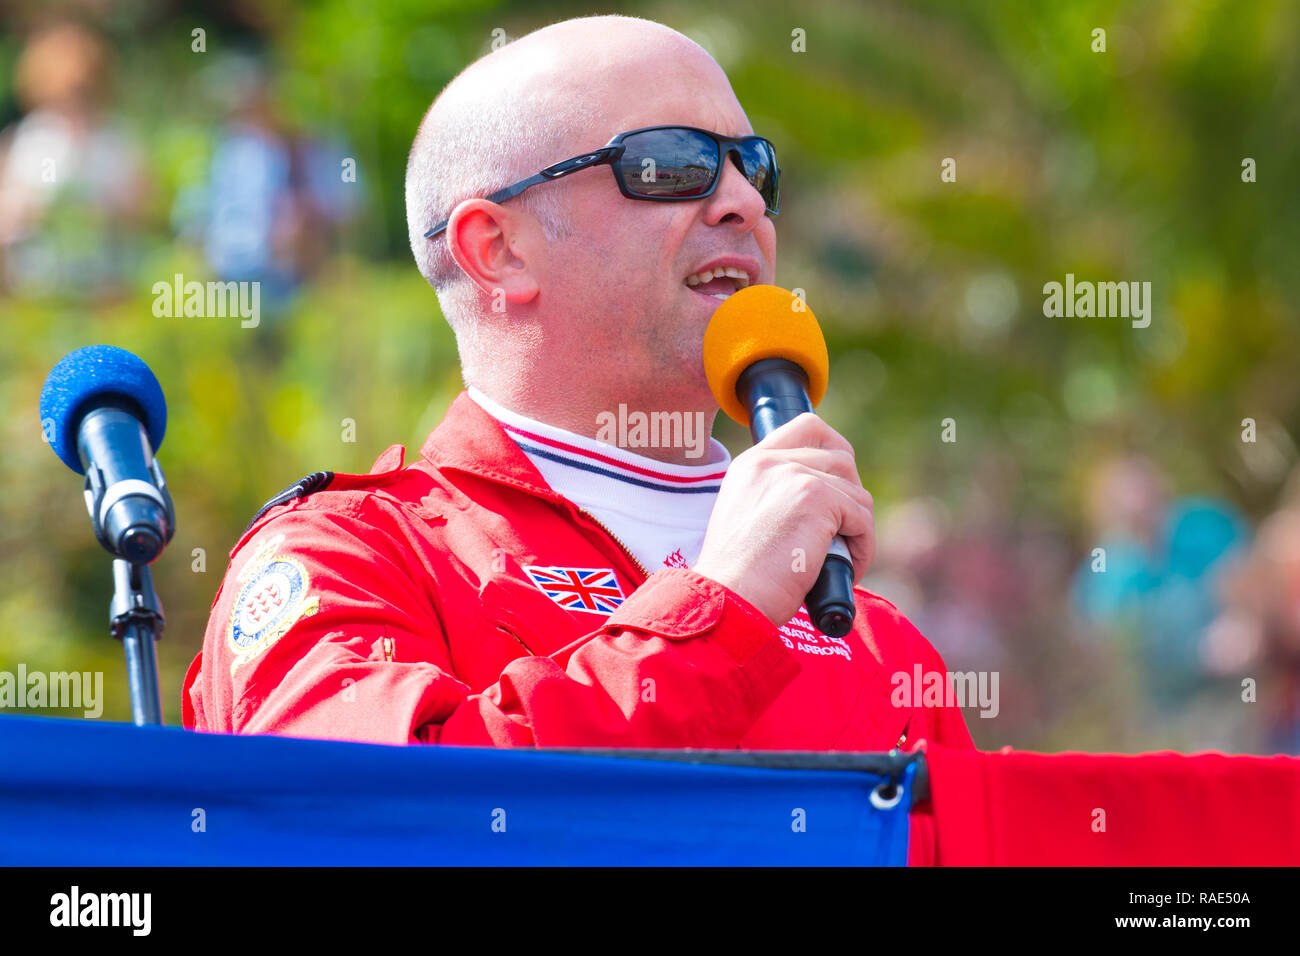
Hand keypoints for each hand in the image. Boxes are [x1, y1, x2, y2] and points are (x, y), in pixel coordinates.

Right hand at [693, 413, 874, 626]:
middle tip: (842, 533)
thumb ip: (777, 497)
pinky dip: (863, 547)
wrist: (731, 598)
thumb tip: (827, 501)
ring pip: (857, 492)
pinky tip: (848, 569)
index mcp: (752, 463)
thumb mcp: (749, 520)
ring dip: (858, 529)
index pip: (807, 427)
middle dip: (851, 496)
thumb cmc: (739, 578)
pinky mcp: (817, 498)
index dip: (834, 451)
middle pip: (842, 459)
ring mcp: (795, 476)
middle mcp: (772, 461)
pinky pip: (863, 518)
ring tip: (843, 559)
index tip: (838, 485)